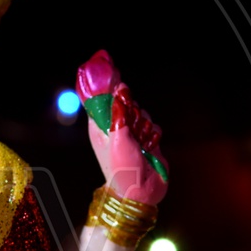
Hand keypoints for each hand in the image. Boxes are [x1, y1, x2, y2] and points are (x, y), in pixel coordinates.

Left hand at [77, 48, 167, 204]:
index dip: (101, 76)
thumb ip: (118, 116)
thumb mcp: (117, 140)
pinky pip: (152, 124)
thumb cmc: (122, 170)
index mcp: (99, 125)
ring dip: (143, 123)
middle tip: (130, 120)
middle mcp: (113, 125)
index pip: (96, 94)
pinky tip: (150, 146)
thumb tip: (120, 94)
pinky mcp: (145, 137)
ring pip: (140, 110)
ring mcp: (129, 131)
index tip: (104, 58)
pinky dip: (153, 133)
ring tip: (141, 142)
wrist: (140, 192)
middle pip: (121, 98)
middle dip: (130, 106)